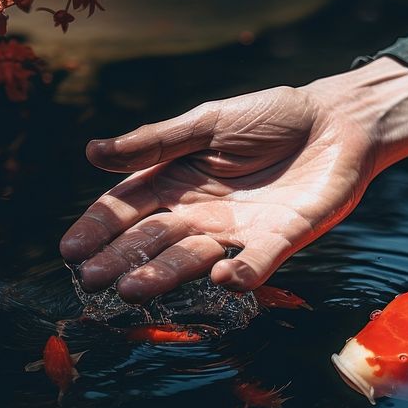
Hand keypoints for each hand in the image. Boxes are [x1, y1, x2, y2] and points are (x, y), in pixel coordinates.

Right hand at [60, 57, 407, 302]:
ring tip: (135, 290)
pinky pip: (259, 260)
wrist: (336, 121)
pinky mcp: (283, 239)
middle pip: (156, 240)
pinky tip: (222, 276)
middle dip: (124, 260)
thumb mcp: (208, 123)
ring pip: (197, 257)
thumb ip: (157, 142)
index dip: (100, 228)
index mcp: (177, 181)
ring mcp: (241, 230)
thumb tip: (92, 154)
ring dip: (167, 274)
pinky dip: (243, 270)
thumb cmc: (270, 118)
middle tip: (95, 280)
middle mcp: (203, 213)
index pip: (129, 208)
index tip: (72, 249)